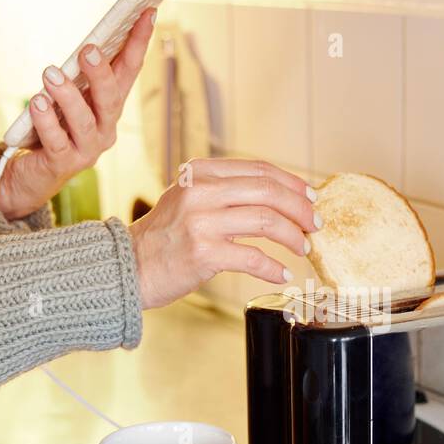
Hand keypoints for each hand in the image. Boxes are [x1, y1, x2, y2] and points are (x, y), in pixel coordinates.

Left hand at [0, 7, 156, 219]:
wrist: (30, 174)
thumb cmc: (51, 128)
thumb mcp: (67, 97)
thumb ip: (78, 75)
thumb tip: (91, 43)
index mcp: (109, 107)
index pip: (129, 71)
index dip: (139, 42)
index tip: (147, 12)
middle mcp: (105, 129)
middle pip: (112, 99)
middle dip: (102, 73)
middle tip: (88, 49)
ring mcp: (87, 149)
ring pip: (85, 122)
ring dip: (69, 96)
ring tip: (50, 73)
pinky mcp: (63, 164)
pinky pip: (56, 141)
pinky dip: (46, 120)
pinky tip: (36, 102)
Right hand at [128, 158, 321, 309]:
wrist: (128, 267)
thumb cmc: (164, 238)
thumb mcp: (188, 199)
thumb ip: (224, 191)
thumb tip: (278, 196)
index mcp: (201, 172)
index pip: (259, 169)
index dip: (292, 182)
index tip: (310, 197)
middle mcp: (201, 191)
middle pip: (269, 192)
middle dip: (300, 209)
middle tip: (314, 224)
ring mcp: (202, 221)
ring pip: (267, 221)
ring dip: (292, 236)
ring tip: (302, 247)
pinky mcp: (204, 253)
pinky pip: (253, 258)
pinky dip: (273, 268)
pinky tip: (281, 274)